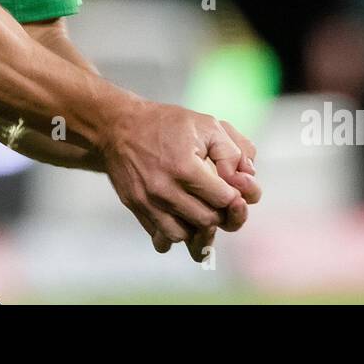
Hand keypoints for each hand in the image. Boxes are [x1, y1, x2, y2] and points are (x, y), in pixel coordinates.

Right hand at [97, 97, 255, 257]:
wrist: (117, 127)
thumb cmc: (166, 124)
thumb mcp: (206, 124)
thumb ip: (234, 150)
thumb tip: (246, 181)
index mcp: (184, 167)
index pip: (224, 200)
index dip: (236, 197)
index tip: (233, 189)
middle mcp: (164, 189)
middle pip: (207, 222)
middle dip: (221, 214)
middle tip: (220, 201)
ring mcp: (147, 202)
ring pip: (184, 237)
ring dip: (198, 228)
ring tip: (201, 210)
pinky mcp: (136, 209)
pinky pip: (161, 239)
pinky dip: (175, 235)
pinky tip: (181, 220)